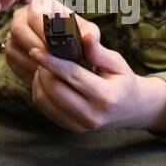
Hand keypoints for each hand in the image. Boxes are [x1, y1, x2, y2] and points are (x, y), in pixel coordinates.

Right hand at [3, 0, 91, 86]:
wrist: (70, 56)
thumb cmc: (79, 40)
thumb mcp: (88, 35)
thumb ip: (91, 35)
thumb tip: (88, 37)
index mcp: (40, 3)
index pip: (35, 14)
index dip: (45, 32)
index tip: (58, 47)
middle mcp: (21, 15)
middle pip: (18, 29)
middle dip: (36, 48)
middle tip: (52, 62)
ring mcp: (12, 33)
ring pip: (13, 46)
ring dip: (31, 60)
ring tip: (49, 70)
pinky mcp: (9, 50)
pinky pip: (12, 61)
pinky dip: (26, 69)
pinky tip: (41, 75)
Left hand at [28, 28, 165, 133]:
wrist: (131, 110)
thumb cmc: (122, 81)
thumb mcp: (117, 63)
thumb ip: (98, 51)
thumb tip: (85, 36)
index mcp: (107, 97)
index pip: (72, 75)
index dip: (51, 61)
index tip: (35, 50)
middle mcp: (93, 115)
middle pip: (55, 90)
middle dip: (43, 70)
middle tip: (43, 56)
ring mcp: (80, 125)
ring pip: (45, 100)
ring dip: (39, 81)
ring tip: (45, 68)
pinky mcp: (70, 128)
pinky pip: (44, 109)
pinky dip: (40, 92)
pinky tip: (46, 80)